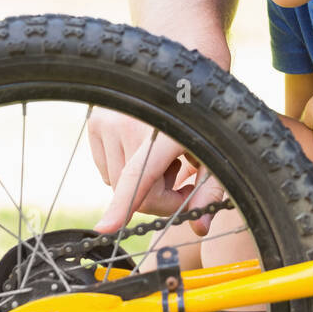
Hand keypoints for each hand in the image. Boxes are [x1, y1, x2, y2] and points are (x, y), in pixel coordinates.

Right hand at [89, 109, 218, 234]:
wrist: (183, 82)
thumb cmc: (205, 121)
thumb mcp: (216, 155)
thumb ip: (209, 192)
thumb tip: (199, 229)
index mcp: (164, 130)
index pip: (139, 174)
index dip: (123, 205)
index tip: (105, 228)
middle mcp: (130, 121)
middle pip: (134, 191)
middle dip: (160, 198)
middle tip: (183, 182)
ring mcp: (108, 120)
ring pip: (116, 184)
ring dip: (141, 185)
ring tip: (165, 159)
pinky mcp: (95, 122)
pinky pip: (105, 170)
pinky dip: (125, 172)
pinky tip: (144, 151)